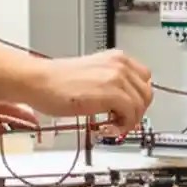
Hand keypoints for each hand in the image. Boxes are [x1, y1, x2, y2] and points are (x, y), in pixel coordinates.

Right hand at [27, 50, 152, 135]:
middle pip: (146, 93)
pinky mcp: (111, 93)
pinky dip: (122, 125)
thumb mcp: (92, 76)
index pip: (144, 79)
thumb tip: (123, 102)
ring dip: (129, 121)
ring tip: (111, 125)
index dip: (138, 98)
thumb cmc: (56, 82)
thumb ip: (110, 84)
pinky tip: (107, 127)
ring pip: (141, 105)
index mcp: (116, 58)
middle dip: (136, 112)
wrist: (39, 82)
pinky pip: (131, 114)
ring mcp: (116, 77)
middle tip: (120, 121)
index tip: (128, 109)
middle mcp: (119, 65)